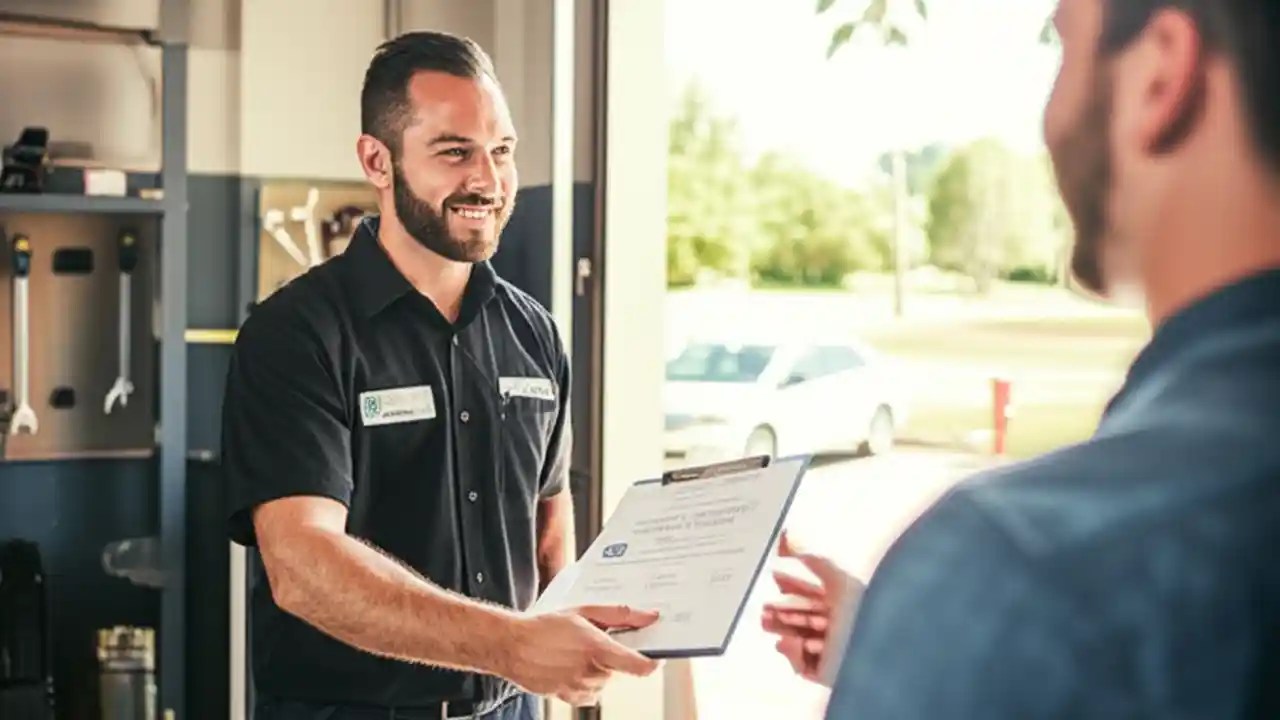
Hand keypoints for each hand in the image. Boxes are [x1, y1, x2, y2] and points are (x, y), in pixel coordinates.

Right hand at [502, 605, 660, 705]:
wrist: (511, 646)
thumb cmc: (545, 626)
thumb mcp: (584, 611)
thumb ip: (621, 615)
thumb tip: (649, 616)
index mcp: (598, 649)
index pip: (640, 667)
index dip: (653, 662)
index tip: (656, 655)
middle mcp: (591, 672)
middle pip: (621, 671)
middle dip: (616, 657)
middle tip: (597, 640)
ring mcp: (580, 688)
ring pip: (606, 681)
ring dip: (600, 669)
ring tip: (577, 651)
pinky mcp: (570, 698)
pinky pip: (591, 692)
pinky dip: (588, 680)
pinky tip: (571, 665)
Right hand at [761, 532, 863, 685]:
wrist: (878, 645)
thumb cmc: (861, 608)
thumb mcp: (834, 576)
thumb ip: (808, 558)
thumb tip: (786, 535)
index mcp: (845, 602)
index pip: (813, 592)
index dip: (793, 586)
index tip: (774, 578)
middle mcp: (842, 627)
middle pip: (804, 618)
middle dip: (781, 612)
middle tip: (763, 607)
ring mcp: (836, 651)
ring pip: (800, 640)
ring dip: (782, 630)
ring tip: (764, 621)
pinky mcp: (829, 673)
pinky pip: (805, 665)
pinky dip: (793, 654)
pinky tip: (788, 642)